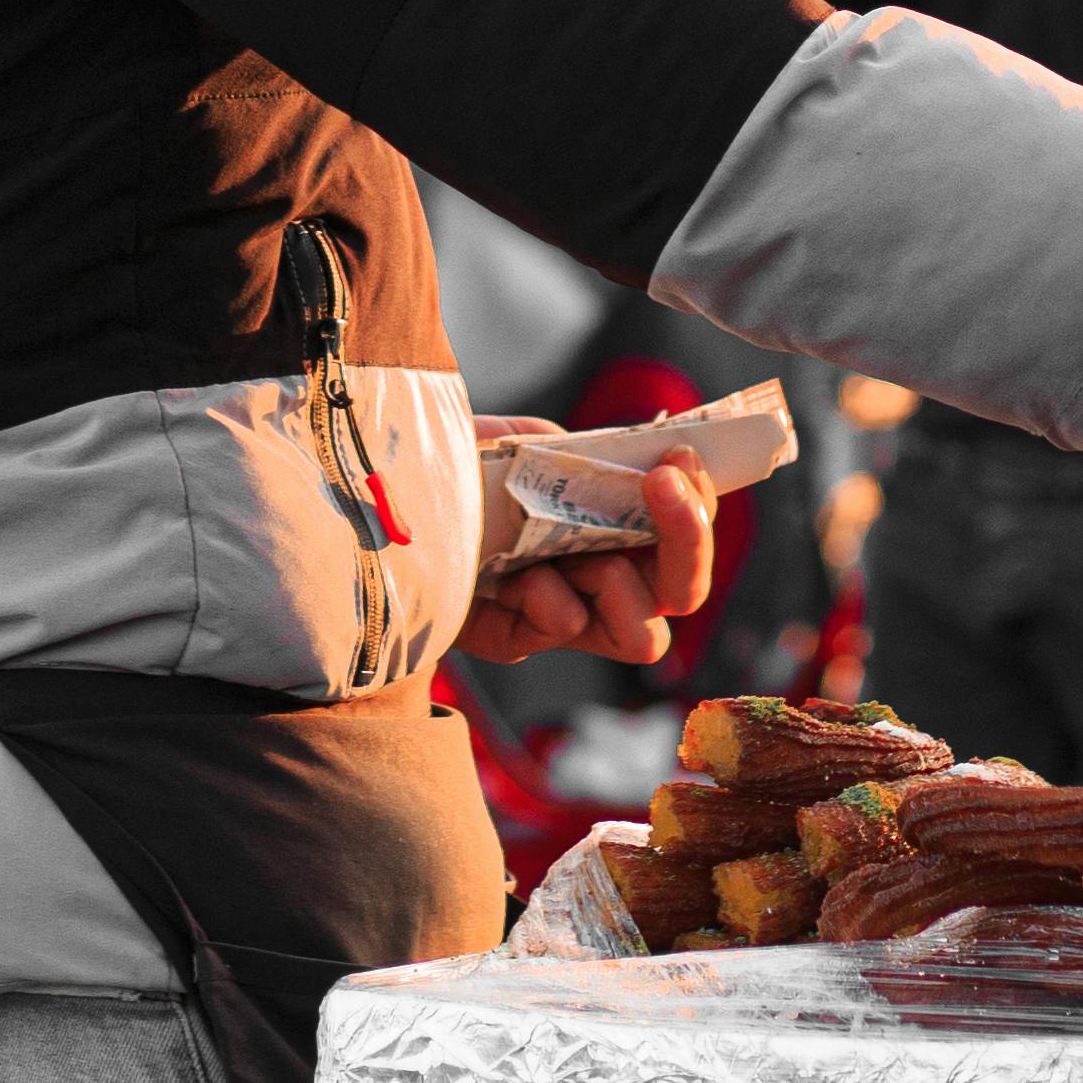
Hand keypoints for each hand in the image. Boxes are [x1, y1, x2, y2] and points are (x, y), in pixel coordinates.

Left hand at [457, 448, 715, 668]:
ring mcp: (563, 612)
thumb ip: (575, 451)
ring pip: (644, 635)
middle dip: (687, 541)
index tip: (678, 455)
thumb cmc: (457, 468)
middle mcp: (601, 576)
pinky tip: (513, 577)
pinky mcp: (517, 640)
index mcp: (615, 527)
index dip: (700, 501)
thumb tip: (623, 464)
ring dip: (618, 584)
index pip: (687, 530)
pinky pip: (563, 631)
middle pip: (685, 589)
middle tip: (659, 486)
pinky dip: (548, 601)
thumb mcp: (522, 442)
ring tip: (569, 552)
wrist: (382, 498)